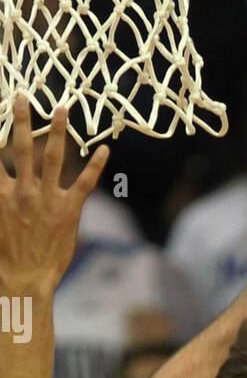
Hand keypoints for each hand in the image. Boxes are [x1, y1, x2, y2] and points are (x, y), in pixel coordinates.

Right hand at [0, 97, 108, 292]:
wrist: (24, 280)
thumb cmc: (3, 256)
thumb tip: (2, 184)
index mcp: (0, 193)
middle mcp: (23, 190)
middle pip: (22, 146)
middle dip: (22, 119)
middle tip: (22, 97)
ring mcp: (47, 199)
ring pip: (54, 157)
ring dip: (58, 131)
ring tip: (62, 109)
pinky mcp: (69, 210)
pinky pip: (86, 182)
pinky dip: (96, 164)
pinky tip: (105, 148)